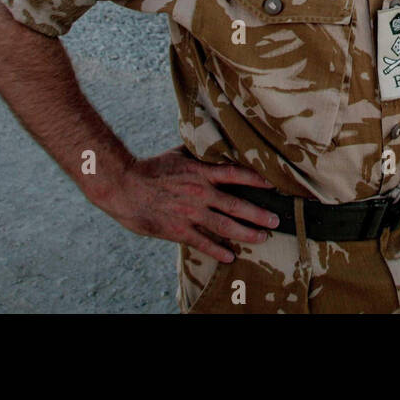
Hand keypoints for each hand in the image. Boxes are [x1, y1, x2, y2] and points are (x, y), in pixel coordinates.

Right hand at [94, 147, 279, 262]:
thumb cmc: (151, 169)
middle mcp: (199, 193)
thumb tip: (214, 143)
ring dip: (246, 233)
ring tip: (262, 237)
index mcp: (200, 172)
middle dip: (259, 213)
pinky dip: (217, 250)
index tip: (273, 184)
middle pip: (236, 204)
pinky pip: (202, 243)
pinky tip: (229, 256)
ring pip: (224, 226)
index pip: (235, 174)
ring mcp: (190, 213)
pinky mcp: (178, 230)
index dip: (257, 179)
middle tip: (275, 219)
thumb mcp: (178, 154)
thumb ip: (199, 152)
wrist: (123, 187)